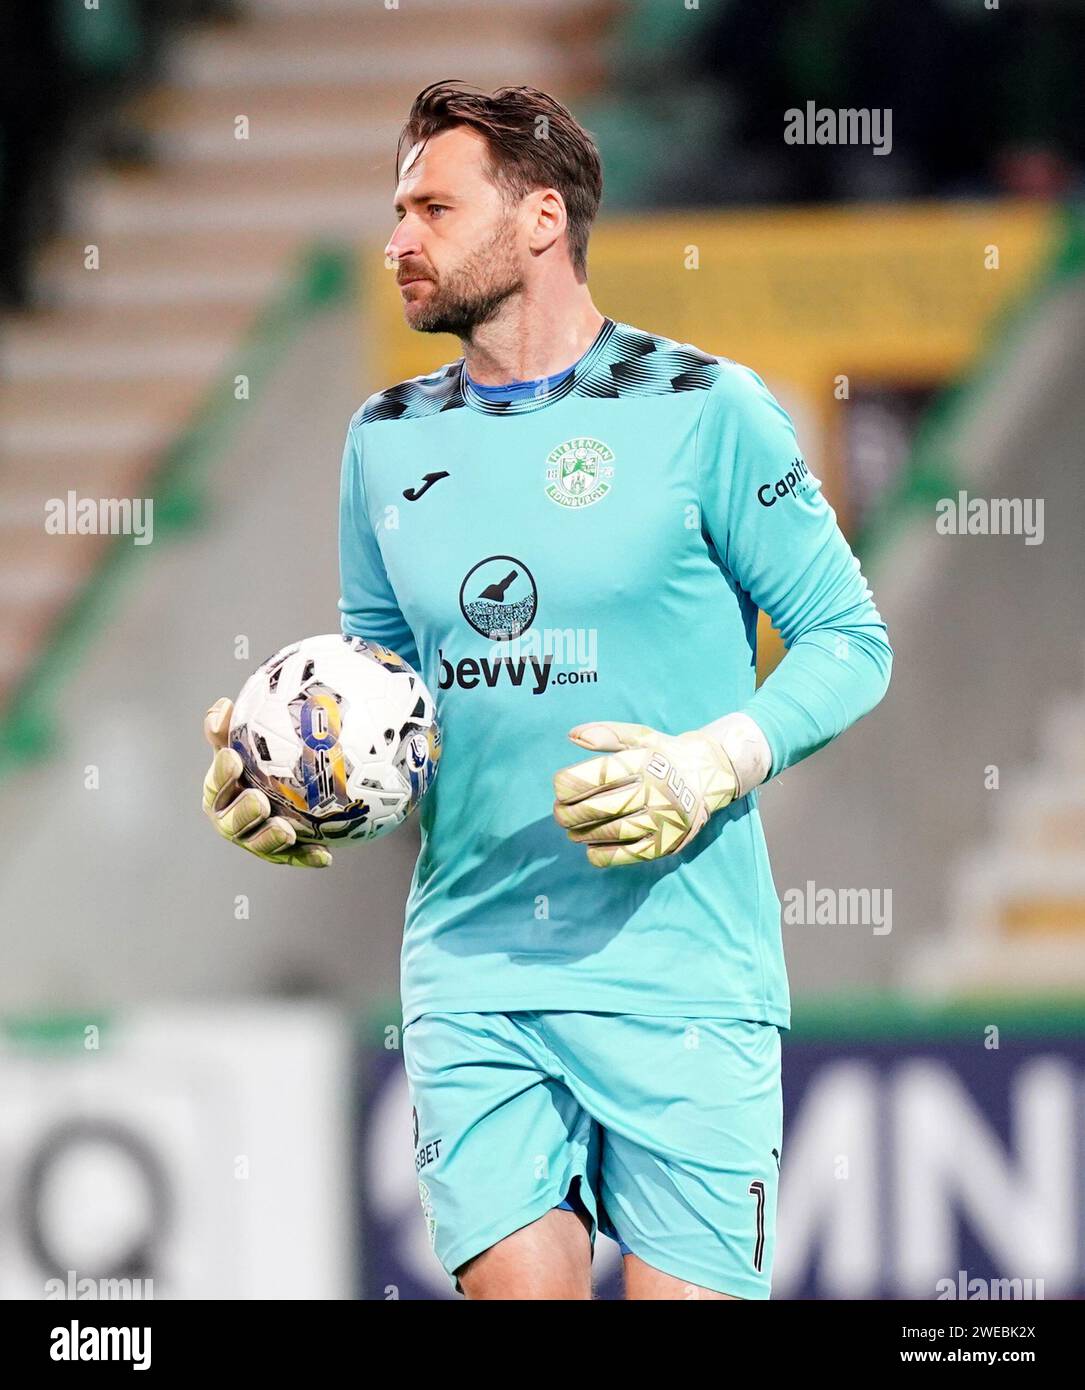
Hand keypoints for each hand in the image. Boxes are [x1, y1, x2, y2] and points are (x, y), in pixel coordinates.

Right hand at [202, 697, 331, 867]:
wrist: (281, 784)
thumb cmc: (256, 760)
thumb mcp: (240, 741)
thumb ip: (228, 727)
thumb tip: (223, 707)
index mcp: (218, 793)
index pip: (215, 785)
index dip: (221, 773)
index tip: (233, 757)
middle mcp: (231, 820)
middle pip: (231, 823)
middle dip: (243, 813)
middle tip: (260, 800)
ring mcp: (254, 839)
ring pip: (260, 844)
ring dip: (271, 839)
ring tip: (288, 830)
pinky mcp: (280, 853)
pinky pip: (294, 857)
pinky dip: (308, 857)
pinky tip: (325, 855)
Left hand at [553, 721, 737, 867]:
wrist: (709, 777)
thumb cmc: (664, 756)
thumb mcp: (641, 737)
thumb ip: (606, 734)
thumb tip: (571, 735)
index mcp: (646, 762)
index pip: (599, 776)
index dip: (570, 783)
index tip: (559, 787)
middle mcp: (656, 791)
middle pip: (602, 807)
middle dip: (570, 812)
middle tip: (559, 813)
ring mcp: (663, 819)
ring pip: (613, 832)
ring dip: (583, 833)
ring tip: (571, 830)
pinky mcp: (667, 842)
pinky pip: (630, 854)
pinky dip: (604, 854)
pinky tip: (590, 848)